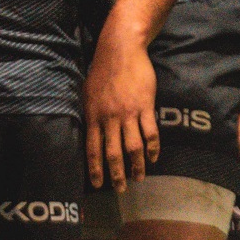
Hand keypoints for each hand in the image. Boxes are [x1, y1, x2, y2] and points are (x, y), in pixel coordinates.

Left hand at [84, 29, 158, 190]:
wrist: (121, 50)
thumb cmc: (102, 70)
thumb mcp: (86, 92)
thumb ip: (89, 113)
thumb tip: (88, 131)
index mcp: (93, 115)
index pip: (93, 149)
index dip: (95, 169)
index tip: (97, 184)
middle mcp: (109, 118)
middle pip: (113, 153)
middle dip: (117, 174)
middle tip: (121, 189)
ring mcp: (128, 113)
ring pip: (133, 147)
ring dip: (137, 165)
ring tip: (139, 177)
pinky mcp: (145, 107)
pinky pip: (150, 133)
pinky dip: (152, 148)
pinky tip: (153, 157)